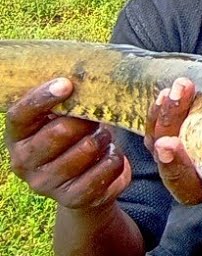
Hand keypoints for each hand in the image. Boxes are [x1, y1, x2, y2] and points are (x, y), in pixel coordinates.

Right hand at [5, 77, 131, 211]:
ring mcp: (45, 183)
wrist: (85, 183)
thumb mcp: (66, 117)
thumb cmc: (75, 137)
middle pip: (59, 132)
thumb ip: (68, 100)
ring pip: (85, 150)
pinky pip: (103, 172)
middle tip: (97, 118)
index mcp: (18, 136)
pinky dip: (115, 160)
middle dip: (86, 121)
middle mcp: (24, 161)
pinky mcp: (71, 199)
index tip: (67, 84)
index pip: (20, 115)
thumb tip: (87, 72)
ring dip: (103, 139)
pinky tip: (111, 156)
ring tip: (103, 138)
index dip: (42, 98)